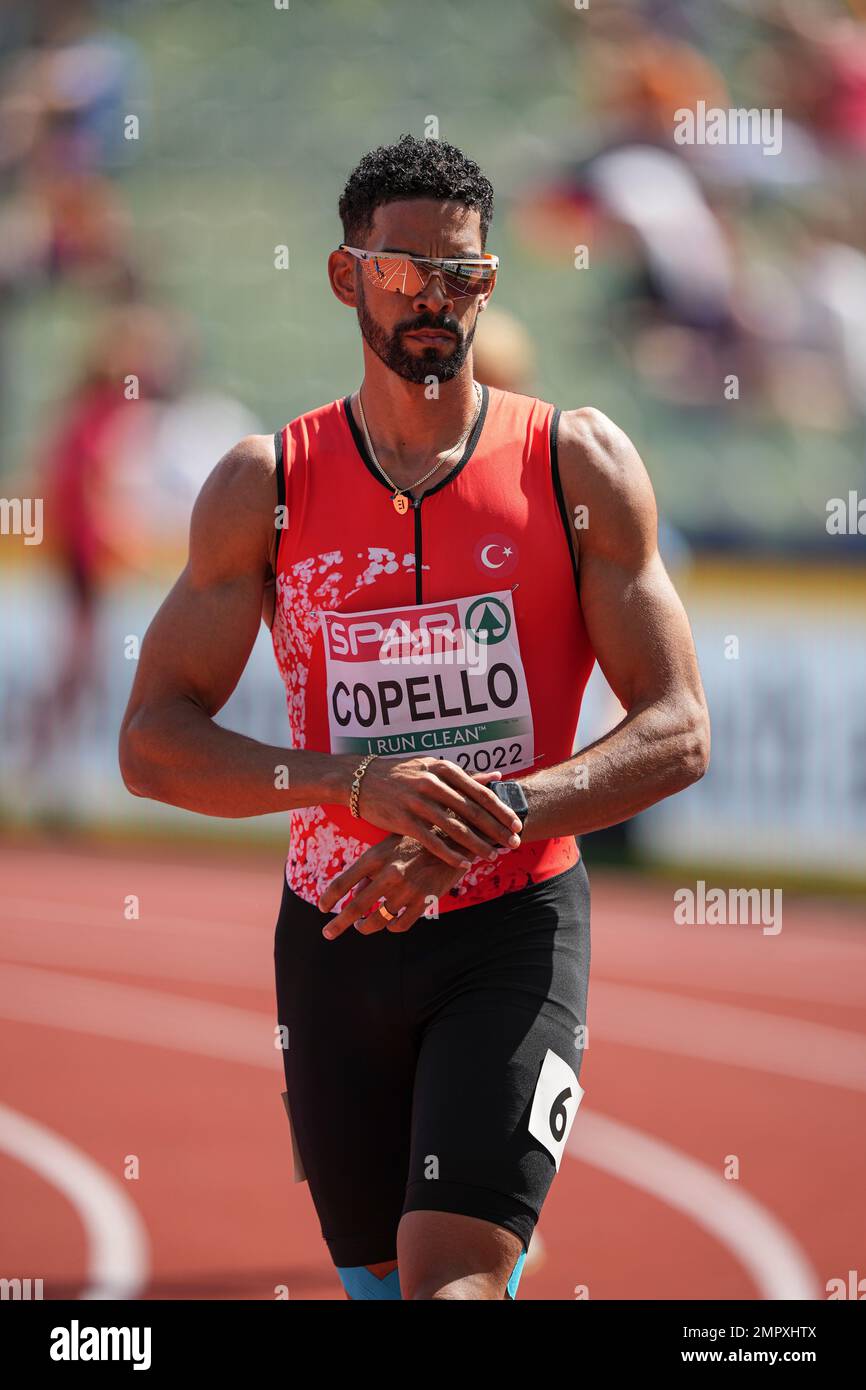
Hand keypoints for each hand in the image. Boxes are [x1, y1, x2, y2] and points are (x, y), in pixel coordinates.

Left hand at [317, 834, 469, 938]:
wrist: (454, 837)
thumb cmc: (414, 840)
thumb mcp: (387, 846)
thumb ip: (369, 870)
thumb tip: (354, 895)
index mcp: (376, 857)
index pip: (342, 882)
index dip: (328, 898)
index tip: (321, 908)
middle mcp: (389, 874)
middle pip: (356, 908)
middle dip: (338, 924)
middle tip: (327, 934)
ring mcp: (408, 889)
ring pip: (378, 920)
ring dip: (366, 926)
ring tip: (362, 926)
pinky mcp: (425, 900)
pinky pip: (400, 924)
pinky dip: (391, 926)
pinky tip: (388, 923)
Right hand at [346, 758, 521, 867]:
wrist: (361, 779)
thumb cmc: (401, 773)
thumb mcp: (432, 767)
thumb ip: (464, 776)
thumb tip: (497, 777)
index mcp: (442, 768)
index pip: (479, 792)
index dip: (500, 810)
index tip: (516, 824)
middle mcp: (432, 783)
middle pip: (472, 811)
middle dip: (496, 830)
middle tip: (514, 843)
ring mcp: (417, 802)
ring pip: (454, 827)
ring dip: (477, 844)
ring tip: (493, 855)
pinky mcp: (402, 820)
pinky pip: (432, 841)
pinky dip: (450, 854)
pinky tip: (464, 863)